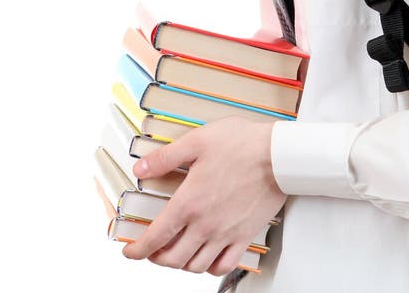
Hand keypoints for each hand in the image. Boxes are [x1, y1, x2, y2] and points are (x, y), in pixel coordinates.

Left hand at [122, 116, 286, 274]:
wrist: (279, 155)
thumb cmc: (243, 144)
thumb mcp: (197, 140)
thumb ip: (166, 157)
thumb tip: (141, 168)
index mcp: (189, 203)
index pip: (155, 238)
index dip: (137, 250)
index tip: (130, 251)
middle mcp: (205, 224)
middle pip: (172, 259)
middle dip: (155, 258)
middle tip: (151, 251)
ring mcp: (226, 233)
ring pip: (195, 266)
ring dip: (180, 264)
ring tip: (177, 252)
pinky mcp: (244, 236)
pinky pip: (223, 266)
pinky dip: (210, 268)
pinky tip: (206, 258)